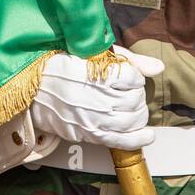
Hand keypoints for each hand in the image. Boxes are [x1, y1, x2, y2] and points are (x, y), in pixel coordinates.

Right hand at [29, 44, 164, 150]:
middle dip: (137, 96)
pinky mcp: (87, 133)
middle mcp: (92, 96)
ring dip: (138, 115)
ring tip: (133, 109)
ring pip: (130, 121)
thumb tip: (158, 67)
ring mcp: (90, 118)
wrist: (35, 89)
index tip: (129, 76)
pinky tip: (147, 135)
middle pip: (134, 101)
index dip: (134, 77)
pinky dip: (138, 139)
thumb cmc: (65, 66)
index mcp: (92, 72)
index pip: (131, 78)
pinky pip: (119, 141)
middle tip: (130, 92)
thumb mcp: (95, 54)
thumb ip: (129, 60)